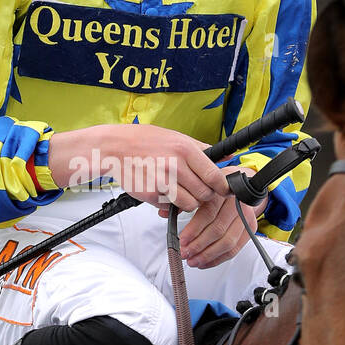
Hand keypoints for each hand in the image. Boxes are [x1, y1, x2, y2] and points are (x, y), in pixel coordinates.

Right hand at [48, 124, 230, 211]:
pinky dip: (169, 204)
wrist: (115, 148)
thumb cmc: (146, 141)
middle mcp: (176, 165)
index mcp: (186, 150)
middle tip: (195, 190)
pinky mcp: (151, 194)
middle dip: (203, 195)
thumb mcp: (177, 137)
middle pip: (205, 194)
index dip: (222, 187)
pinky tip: (161, 191)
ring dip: (187, 202)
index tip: (222, 190)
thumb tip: (230, 155)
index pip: (215, 176)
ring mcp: (163, 181)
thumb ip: (203, 149)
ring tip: (178, 192)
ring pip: (190, 204)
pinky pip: (170, 207)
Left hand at [172, 165, 266, 268]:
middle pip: (218, 230)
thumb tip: (163, 212)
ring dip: (208, 255)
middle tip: (185, 253)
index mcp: (221, 191)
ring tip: (193, 261)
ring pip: (227, 242)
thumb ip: (181, 201)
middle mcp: (236, 203)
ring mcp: (246, 215)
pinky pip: (235, 248)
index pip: (207, 213)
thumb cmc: (214, 187)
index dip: (194, 229)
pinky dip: (219, 258)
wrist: (237, 184)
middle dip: (198, 245)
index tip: (182, 240)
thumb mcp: (197, 188)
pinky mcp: (251, 227)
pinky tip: (205, 262)